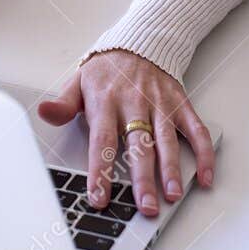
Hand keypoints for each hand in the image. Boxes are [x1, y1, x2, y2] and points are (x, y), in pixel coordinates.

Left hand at [38, 49, 215, 218]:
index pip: (102, 141)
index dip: (101, 171)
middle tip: (146, 206)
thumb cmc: (106, 70)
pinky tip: (204, 175)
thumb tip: (44, 112)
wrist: (139, 42)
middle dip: (143, 179)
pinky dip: (203, 152)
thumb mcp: (78, 83)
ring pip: (167, 140)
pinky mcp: (180, 104)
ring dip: (172, 169)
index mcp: (106, 102)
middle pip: (139, 146)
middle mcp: (135, 104)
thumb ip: (63, 104)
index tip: (100, 198)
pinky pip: (196, 129)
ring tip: (173, 194)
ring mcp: (161, 104)